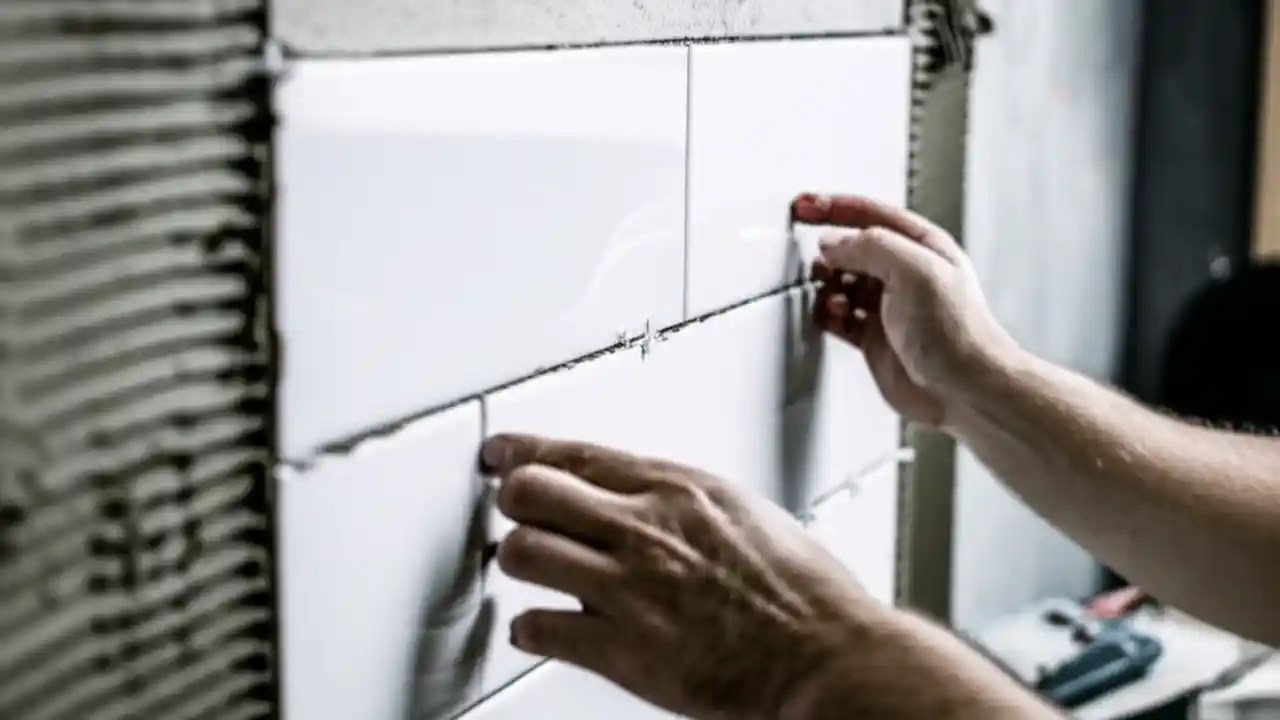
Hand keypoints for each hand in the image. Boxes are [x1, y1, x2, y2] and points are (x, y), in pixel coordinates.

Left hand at [481, 434, 891, 719]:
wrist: (826, 655)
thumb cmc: (803, 592)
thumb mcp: (743, 512)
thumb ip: (682, 502)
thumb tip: (643, 498)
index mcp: (678, 490)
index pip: (578, 455)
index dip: (525, 450)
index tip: (502, 453)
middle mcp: (645, 530)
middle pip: (533, 491)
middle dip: (513, 497)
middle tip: (512, 509)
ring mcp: (629, 589)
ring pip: (524, 552)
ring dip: (520, 559)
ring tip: (530, 567)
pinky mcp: (624, 650)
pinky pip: (542, 628)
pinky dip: (531, 628)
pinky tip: (539, 627)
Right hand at [793, 193, 1018, 426]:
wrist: (962, 389)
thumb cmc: (957, 332)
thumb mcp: (915, 270)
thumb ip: (869, 247)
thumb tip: (832, 242)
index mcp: (921, 247)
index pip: (870, 214)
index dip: (834, 207)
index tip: (805, 206)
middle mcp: (903, 274)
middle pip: (852, 248)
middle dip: (829, 250)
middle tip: (817, 258)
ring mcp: (887, 306)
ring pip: (840, 282)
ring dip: (828, 285)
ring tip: (833, 294)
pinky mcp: (872, 337)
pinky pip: (837, 316)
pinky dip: (827, 313)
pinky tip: (833, 314)